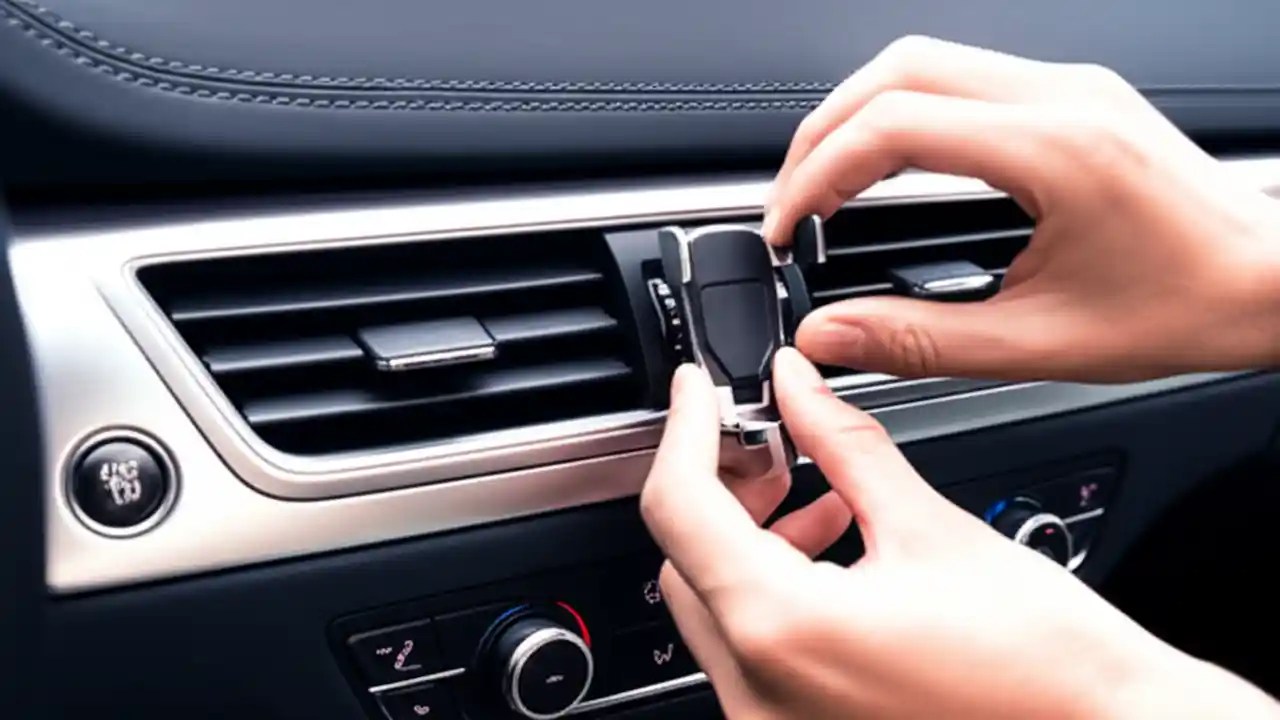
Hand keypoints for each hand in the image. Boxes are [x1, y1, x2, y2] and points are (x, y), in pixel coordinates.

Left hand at [640, 349, 1279, 718]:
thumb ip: (844, 444)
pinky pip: (753, 652)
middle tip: (775, 442)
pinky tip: (835, 557)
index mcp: (782, 631)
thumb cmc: (1048, 664)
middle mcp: (759, 693)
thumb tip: (796, 386)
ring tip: (822, 499)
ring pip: (717, 606)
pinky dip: (773, 593)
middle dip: (724, 489)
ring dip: (750, 541)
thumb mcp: (931, 528)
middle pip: (686, 558)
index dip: (684, 431)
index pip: (678, 507)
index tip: (695, 391)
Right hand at [763, 36, 1279, 381]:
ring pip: (925, 62)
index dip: (818, 175)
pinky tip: (889, 165)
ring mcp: (1067, 87)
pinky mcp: (1070, 97)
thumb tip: (833, 334)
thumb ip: (920, 340)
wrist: (1273, 281)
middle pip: (896, 70)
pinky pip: (962, 77)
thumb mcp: (1040, 344)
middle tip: (792, 200)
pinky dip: (903, 116)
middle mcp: (1060, 97)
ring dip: (859, 116)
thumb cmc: (1188, 305)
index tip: (788, 226)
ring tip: (827, 183)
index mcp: (1054, 149)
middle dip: (822, 134)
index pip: (893, 126)